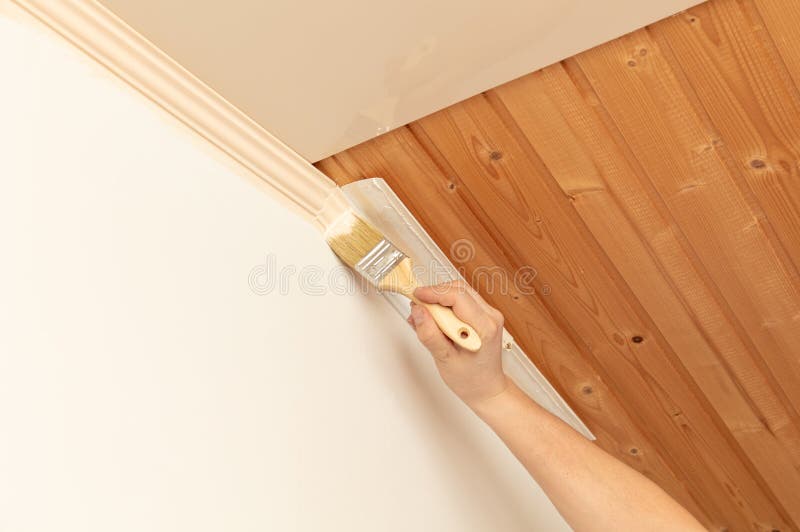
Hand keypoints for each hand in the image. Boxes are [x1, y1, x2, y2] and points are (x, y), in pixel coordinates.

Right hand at [408, 281, 507, 407]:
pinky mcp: (484, 315)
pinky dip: (446, 305)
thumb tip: (418, 312)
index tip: (416, 296)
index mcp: (484, 327)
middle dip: (435, 294)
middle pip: (459, 289)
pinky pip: (463, 300)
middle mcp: (491, 317)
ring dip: (440, 299)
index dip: (434, 293)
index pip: (457, 296)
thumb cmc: (470, 379)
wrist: (486, 388)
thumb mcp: (445, 359)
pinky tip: (436, 318)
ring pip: (460, 292)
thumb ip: (429, 334)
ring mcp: (489, 314)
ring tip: (425, 314)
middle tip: (417, 306)